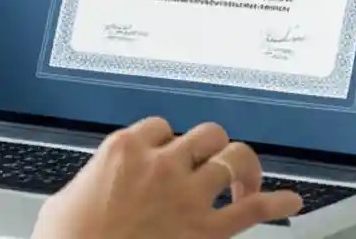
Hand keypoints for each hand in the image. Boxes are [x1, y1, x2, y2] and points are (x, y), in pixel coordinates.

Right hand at [32, 117, 302, 238]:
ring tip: (241, 181)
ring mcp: (187, 196)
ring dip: (240, 169)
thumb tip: (98, 187)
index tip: (168, 155)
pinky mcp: (206, 231)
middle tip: (209, 163)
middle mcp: (161, 164)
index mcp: (124, 150)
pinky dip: (275, 202)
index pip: (161, 127)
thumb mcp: (66, 199)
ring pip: (233, 158)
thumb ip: (94, 181)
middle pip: (206, 134)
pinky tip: (289, 202)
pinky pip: (252, 209)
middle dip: (210, 147)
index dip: (168, 141)